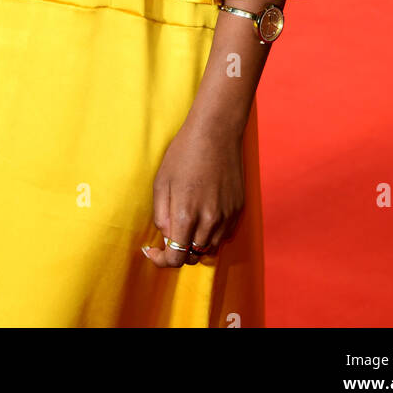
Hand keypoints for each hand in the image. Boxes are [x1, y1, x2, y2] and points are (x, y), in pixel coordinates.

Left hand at [142, 115, 244, 266]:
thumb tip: (165, 238)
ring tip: (186, 224)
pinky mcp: (238, 209)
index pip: (176, 258)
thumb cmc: (184, 153)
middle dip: (178, 252)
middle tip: (168, 236)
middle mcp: (209, 220)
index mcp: (186, 214)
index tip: (153, 251)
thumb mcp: (161, 182)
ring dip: (195, 244)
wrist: (216, 132)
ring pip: (210, 248)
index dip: (161, 260)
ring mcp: (227, 216)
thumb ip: (161, 215)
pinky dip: (212, 234)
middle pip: (193, 256)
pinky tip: (203, 216)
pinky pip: (224, 235)